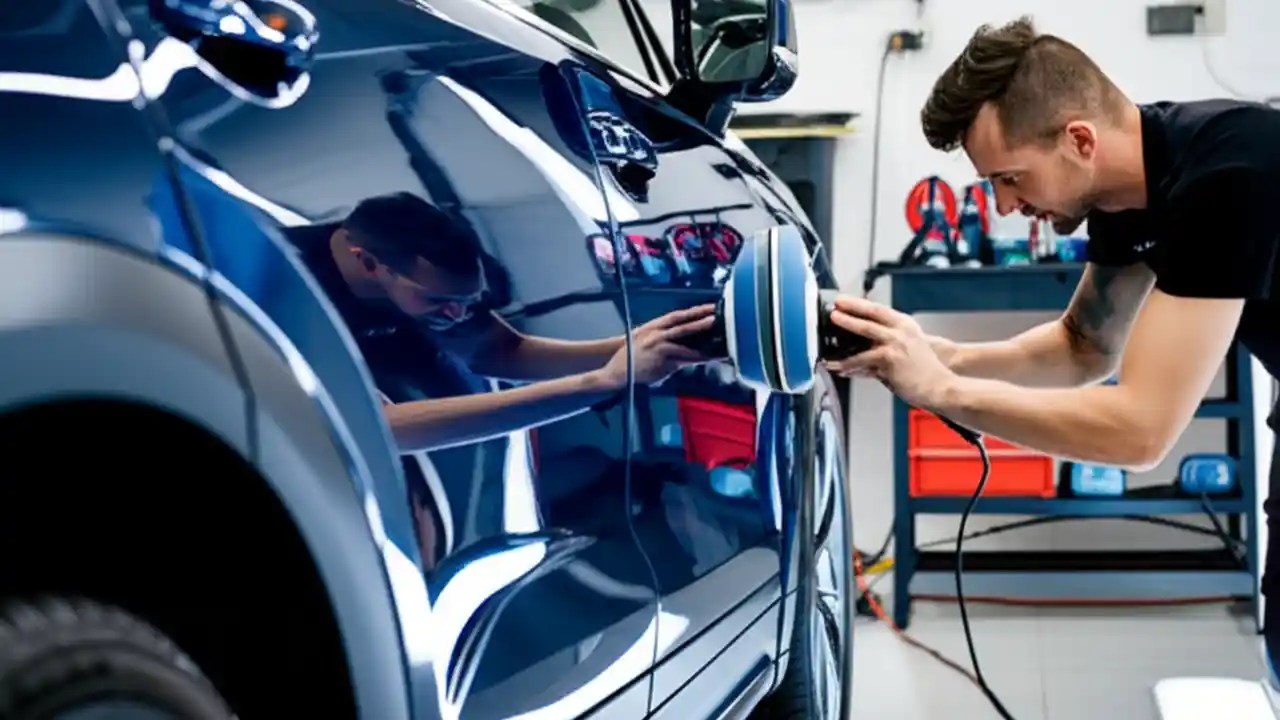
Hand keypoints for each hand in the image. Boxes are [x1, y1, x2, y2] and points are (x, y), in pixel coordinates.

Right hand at [599, 304, 715, 387]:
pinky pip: (684, 361)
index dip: (694, 310)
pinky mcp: (662, 364)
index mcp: (653, 326)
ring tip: (721, 342)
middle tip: (718, 317)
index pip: (677, 316)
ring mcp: (659, 350)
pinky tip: (709, 358)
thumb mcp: (644, 338)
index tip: (710, 307)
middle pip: (683, 326)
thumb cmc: (632, 355)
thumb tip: (684, 336)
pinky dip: (697, 359)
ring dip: (704, 345)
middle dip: (701, 321)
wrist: (617, 372)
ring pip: (686, 346)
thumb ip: (662, 335)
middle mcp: (656, 335)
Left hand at [823, 296, 954, 409]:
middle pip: (870, 315)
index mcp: (905, 325)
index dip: (859, 303)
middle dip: (850, 310)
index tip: (843, 300)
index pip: (878, 309)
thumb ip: (885, 346)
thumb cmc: (925, 372)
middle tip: (834, 308)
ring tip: (830, 333)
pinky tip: (839, 366)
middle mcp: (901, 330)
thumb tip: (861, 351)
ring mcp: (895, 343)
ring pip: (865, 331)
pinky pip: (863, 360)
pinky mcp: (890, 359)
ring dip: (846, 328)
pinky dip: (849, 364)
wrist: (941, 386)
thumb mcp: (907, 350)